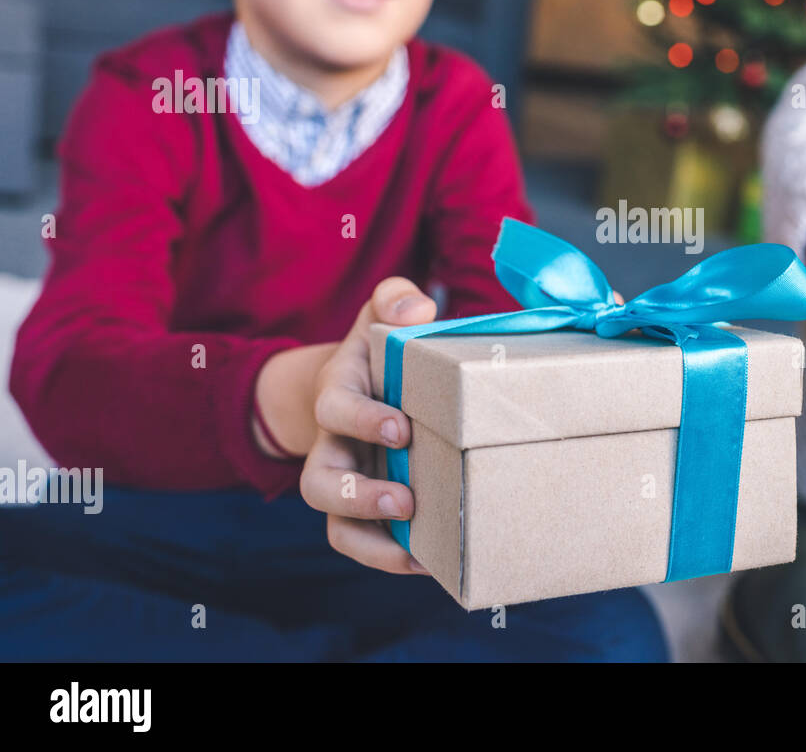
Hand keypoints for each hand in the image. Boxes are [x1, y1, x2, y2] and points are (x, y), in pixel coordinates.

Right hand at [299, 277, 438, 574]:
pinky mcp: (367, 506)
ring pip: (334, 523)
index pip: (335, 408)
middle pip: (319, 482)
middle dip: (358, 496)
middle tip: (406, 499)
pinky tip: (429, 562)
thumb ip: (395, 299)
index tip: (401, 428)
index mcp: (338, 394)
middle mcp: (332, 444)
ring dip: (372, 542)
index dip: (362, 420)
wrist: (364, 381)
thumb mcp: (384, 312)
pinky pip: (363, 542)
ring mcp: (346, 480)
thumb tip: (415, 310)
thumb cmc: (383, 347)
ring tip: (417, 549)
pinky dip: (390, 557)